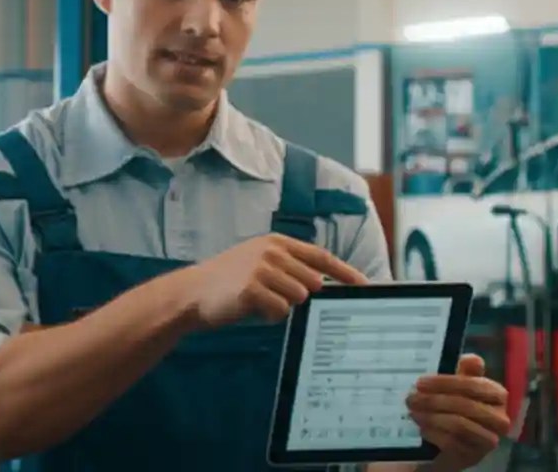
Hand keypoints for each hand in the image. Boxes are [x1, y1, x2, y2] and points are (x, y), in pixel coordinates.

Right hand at [175, 233, 367, 328]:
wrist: (193, 292)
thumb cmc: (230, 280)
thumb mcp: (260, 262)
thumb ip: (290, 266)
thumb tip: (322, 283)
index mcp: (277, 242)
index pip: (321, 256)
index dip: (345, 271)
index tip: (364, 285)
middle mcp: (272, 251)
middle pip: (313, 282)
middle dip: (300, 295)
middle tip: (274, 297)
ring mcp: (262, 268)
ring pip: (298, 297)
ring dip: (283, 305)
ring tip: (258, 301)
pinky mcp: (253, 288)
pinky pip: (280, 310)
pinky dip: (270, 315)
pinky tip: (251, 308)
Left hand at [407, 355, 509, 471]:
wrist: (455, 443)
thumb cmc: (458, 407)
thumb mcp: (460, 386)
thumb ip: (466, 372)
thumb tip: (471, 359)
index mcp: (497, 395)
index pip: (472, 385)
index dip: (444, 383)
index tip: (420, 383)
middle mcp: (499, 419)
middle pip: (465, 405)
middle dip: (434, 401)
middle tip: (411, 398)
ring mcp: (489, 440)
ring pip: (459, 425)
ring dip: (432, 417)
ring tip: (413, 412)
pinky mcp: (475, 456)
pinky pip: (452, 443)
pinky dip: (434, 433)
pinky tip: (422, 428)